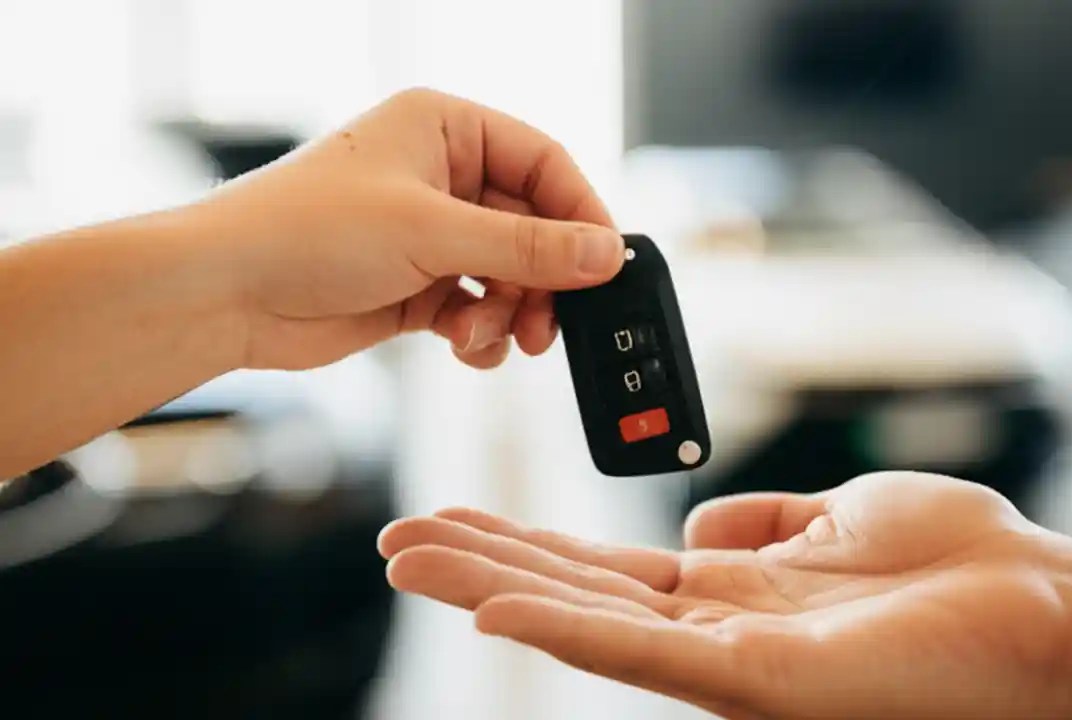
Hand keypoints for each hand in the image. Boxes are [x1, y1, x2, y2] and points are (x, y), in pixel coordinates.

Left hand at [192, 88, 623, 370]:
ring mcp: (428, 234)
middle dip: (542, 281)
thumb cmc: (304, 232)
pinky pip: (476, 309)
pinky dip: (479, 334)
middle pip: (532, 228)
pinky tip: (464, 348)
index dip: (581, 215)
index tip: (605, 265)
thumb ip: (527, 249)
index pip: (544, 163)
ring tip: (490, 339)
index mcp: (445, 129)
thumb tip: (603, 254)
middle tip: (551, 324)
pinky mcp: (414, 286)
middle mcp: (440, 176)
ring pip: (508, 276)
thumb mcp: (432, 233)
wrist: (222, 296)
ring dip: (508, 314)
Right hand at [377, 472, 1071, 718]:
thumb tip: (697, 525)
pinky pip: (646, 653)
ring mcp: (731, 661)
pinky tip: (500, 610)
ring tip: (413, 560)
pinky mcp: (758, 681)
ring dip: (494, 591)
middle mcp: (717, 632)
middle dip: (483, 566)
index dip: (528, 548)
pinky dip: (567, 631)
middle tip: (398, 541)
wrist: (1045, 604)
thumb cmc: (958, 561)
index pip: (605, 571)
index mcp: (733, 593)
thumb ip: (759, 521)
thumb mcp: (837, 514)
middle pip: (576, 595)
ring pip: (589, 623)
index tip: (461, 521)